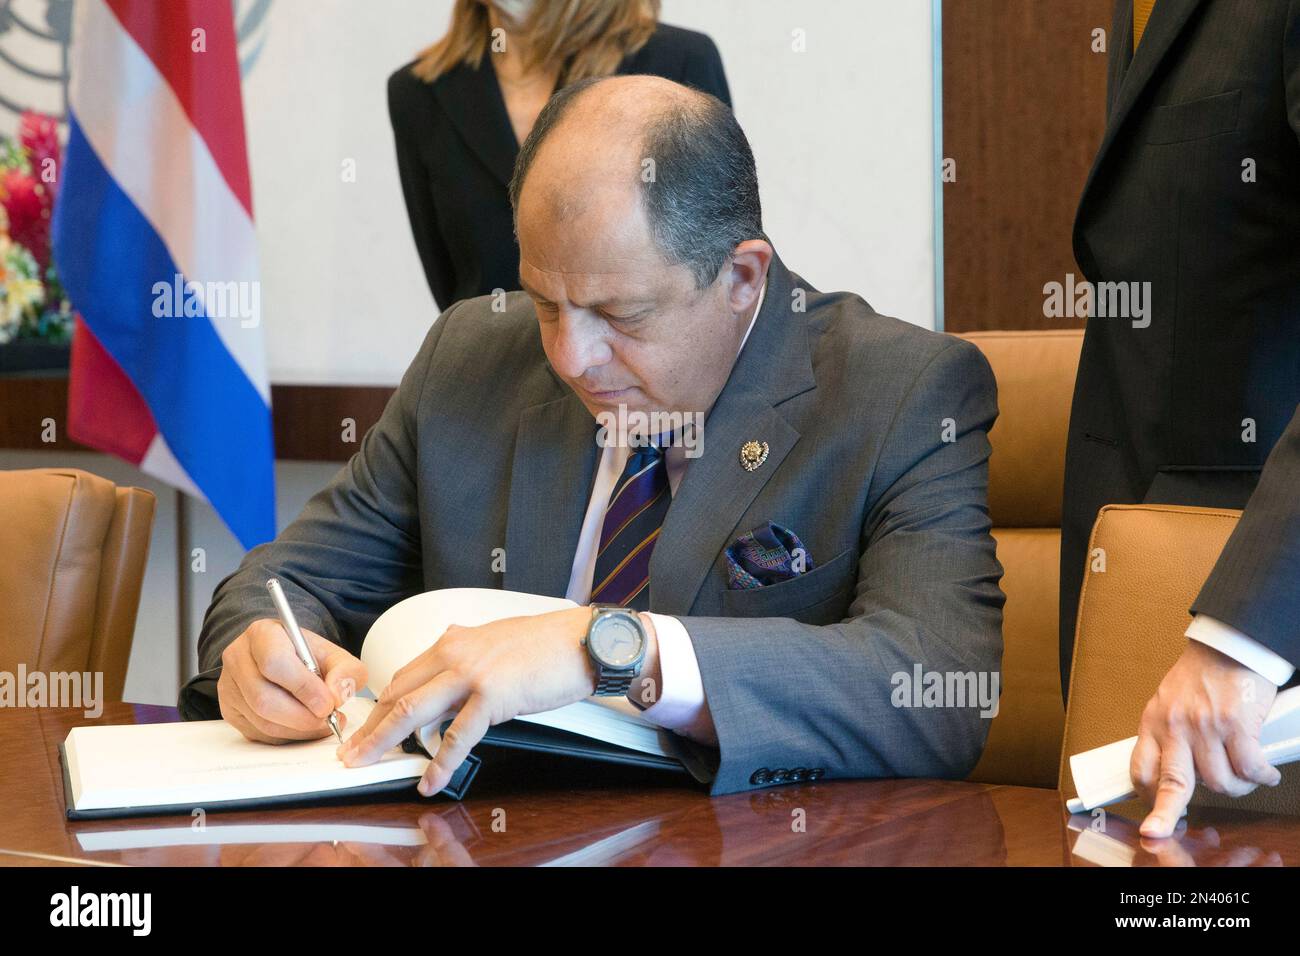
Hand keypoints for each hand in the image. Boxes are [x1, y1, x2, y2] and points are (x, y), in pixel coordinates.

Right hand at [217, 618, 365, 742]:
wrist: (283, 657)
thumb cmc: (306, 655)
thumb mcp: (333, 654)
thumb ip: (346, 670)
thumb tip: (338, 696)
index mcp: (262, 634)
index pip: (275, 663)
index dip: (303, 688)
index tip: (328, 704)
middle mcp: (237, 658)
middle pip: (263, 698)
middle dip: (302, 717)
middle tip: (329, 719)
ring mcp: (229, 687)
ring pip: (261, 721)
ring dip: (298, 730)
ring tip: (322, 724)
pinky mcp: (229, 711)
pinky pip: (258, 734)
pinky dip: (287, 737)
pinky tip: (304, 727)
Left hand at [337, 606, 598, 794]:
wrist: (582, 640)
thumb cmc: (547, 645)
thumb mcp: (493, 646)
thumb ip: (466, 665)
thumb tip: (450, 696)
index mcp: (454, 641)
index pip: (404, 676)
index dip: (380, 705)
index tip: (365, 726)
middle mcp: (454, 653)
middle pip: (398, 694)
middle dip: (370, 727)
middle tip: (352, 752)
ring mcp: (471, 673)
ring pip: (413, 712)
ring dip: (385, 742)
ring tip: (369, 764)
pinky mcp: (492, 695)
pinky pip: (458, 735)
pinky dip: (441, 762)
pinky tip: (431, 779)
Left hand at [1131, 641, 1279, 838]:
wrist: (1228, 646)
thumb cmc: (1200, 677)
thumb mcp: (1168, 703)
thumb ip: (1167, 735)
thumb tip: (1170, 770)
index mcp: (1154, 722)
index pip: (1142, 766)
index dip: (1146, 794)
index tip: (1151, 811)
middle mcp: (1177, 726)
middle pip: (1172, 782)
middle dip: (1165, 813)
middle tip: (1158, 832)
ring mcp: (1206, 726)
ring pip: (1220, 781)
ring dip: (1237, 787)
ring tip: (1245, 778)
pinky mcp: (1237, 724)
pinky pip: (1249, 768)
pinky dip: (1261, 776)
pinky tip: (1265, 773)